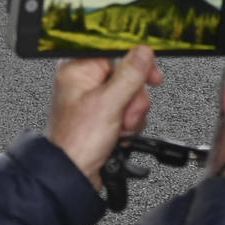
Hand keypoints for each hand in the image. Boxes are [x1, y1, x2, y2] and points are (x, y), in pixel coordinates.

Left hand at [47, 46, 162, 190]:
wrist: (73, 174)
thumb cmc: (76, 141)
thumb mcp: (108, 104)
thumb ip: (129, 75)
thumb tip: (143, 53)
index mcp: (78, 68)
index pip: (115, 50)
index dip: (136, 62)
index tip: (152, 74)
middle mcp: (85, 81)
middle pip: (128, 75)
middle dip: (133, 99)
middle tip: (125, 113)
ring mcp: (95, 99)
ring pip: (131, 94)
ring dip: (132, 114)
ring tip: (118, 127)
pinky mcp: (102, 115)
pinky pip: (128, 111)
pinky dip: (129, 124)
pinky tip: (118, 133)